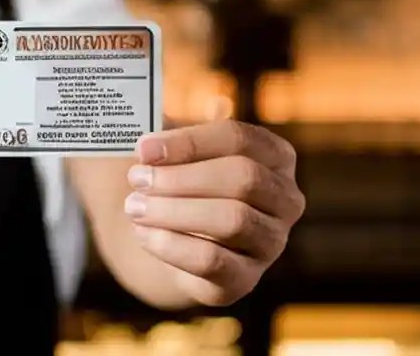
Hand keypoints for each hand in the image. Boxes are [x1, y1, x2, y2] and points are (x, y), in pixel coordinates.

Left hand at [124, 121, 304, 306]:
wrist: (174, 239)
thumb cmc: (181, 184)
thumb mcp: (178, 153)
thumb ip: (168, 142)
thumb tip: (148, 144)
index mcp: (276, 156)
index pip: (240, 139)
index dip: (189, 142)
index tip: (144, 148)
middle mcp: (285, 199)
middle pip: (243, 178)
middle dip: (182, 177)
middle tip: (136, 178)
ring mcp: (271, 242)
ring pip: (233, 220)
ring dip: (174, 210)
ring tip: (134, 206)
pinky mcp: (245, 279)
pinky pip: (213, 261)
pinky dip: (171, 245)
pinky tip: (143, 234)